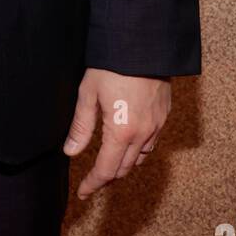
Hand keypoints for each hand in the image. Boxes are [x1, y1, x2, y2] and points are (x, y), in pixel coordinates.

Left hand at [63, 69, 171, 199]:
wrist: (142, 43)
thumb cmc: (111, 65)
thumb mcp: (88, 93)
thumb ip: (81, 126)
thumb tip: (70, 151)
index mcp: (121, 131)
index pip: (106, 170)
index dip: (93, 183)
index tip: (82, 192)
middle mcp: (143, 134)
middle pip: (124, 168)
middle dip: (107, 177)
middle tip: (91, 180)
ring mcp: (157, 125)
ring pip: (140, 158)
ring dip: (123, 165)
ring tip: (108, 163)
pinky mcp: (164, 115)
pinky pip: (151, 143)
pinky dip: (138, 151)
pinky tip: (127, 143)